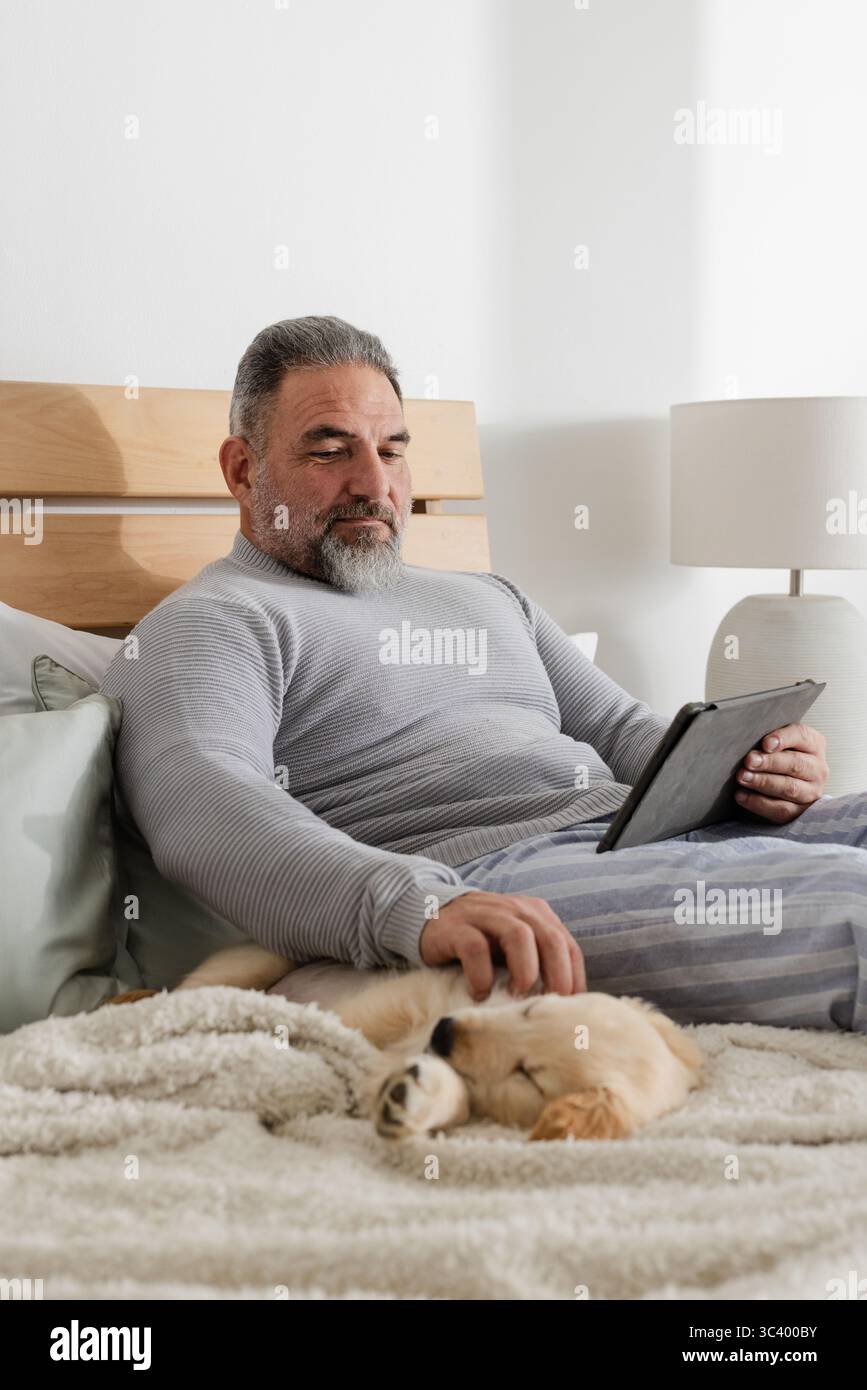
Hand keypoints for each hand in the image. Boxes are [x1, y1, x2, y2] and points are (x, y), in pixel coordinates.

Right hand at [419, 891, 585, 1001]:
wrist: (430, 912)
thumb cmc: (481, 939)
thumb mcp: (514, 947)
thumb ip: (537, 964)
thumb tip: (563, 1009)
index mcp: (536, 915)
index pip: (569, 947)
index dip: (575, 980)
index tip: (571, 1011)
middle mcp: (516, 910)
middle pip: (551, 939)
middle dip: (558, 977)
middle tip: (551, 1006)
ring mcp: (487, 915)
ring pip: (519, 935)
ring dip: (525, 970)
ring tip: (518, 996)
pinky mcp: (457, 927)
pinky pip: (475, 947)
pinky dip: (481, 974)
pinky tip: (479, 993)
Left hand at [734, 722, 828, 823]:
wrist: (781, 786)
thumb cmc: (775, 758)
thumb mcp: (776, 745)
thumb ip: (768, 741)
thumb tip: (747, 740)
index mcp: (814, 745)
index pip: (802, 736)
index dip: (784, 738)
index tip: (766, 743)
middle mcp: (817, 769)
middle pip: (796, 764)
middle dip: (770, 763)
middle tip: (749, 761)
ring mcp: (812, 792)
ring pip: (790, 788)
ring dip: (763, 782)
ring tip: (742, 777)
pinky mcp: (801, 812)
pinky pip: (781, 809)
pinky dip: (759, 803)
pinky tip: (741, 795)